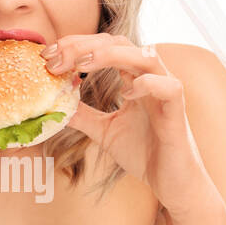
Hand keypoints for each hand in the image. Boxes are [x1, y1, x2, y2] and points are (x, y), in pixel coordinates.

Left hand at [44, 34, 216, 218]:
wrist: (171, 182)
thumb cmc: (144, 153)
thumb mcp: (104, 131)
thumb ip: (82, 115)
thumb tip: (54, 105)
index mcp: (132, 78)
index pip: (104, 46)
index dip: (75, 45)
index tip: (48, 56)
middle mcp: (150, 78)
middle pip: (119, 42)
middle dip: (84, 46)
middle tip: (55, 58)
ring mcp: (165, 91)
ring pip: (144, 56)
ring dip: (111, 55)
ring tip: (83, 65)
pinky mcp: (177, 110)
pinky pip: (167, 86)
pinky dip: (147, 84)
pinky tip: (126, 94)